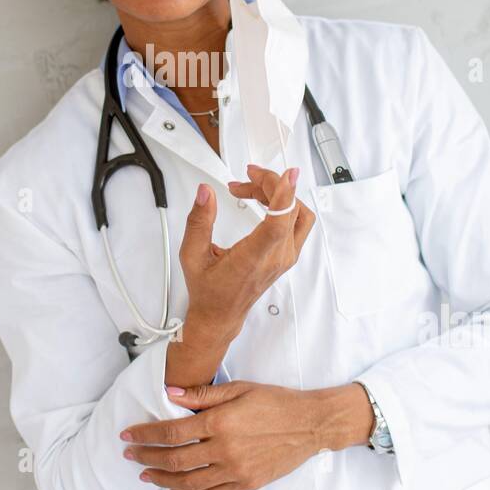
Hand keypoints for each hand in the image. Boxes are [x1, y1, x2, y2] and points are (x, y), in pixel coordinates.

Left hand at [119, 380, 366, 489]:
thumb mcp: (239, 389)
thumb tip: (169, 394)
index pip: (171, 432)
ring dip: (162, 479)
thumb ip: (202, 395)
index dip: (146, 435)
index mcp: (221, 422)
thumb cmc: (275, 402)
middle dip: (147, 457)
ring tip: (145, 475)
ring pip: (189, 482)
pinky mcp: (246, 484)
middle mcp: (225, 450)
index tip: (128, 435)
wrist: (310, 424)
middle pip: (175, 458)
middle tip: (130, 454)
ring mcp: (236, 471)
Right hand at [178, 164, 315, 343]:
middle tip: (244, 179)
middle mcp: (276, 258)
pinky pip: (296, 222)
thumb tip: (205, 193)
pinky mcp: (288, 255)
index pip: (278, 223)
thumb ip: (199, 221)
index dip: (284, 197)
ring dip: (279, 195)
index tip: (287, 175)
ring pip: (297, 213)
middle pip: (288, 209)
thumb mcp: (193, 255)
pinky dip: (283, 205)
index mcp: (253, 258)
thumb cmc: (209, 290)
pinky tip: (262, 200)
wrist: (220, 314)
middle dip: (267, 185)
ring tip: (252, 188)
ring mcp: (286, 257)